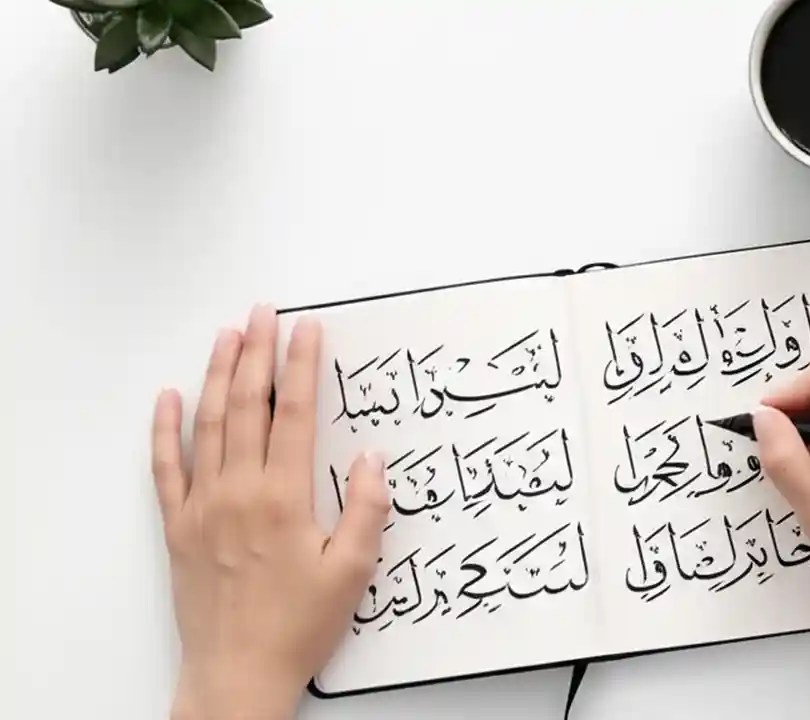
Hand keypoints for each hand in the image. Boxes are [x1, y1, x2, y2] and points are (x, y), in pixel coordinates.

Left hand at [150, 305, 390, 719]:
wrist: (238, 672)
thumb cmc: (298, 625)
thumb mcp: (352, 570)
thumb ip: (364, 509)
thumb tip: (370, 458)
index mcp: (283, 498)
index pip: (293, 414)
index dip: (301, 366)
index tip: (307, 330)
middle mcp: (238, 492)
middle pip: (247, 407)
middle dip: (257, 354)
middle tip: (265, 314)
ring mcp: (202, 506)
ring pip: (208, 425)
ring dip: (218, 375)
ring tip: (227, 336)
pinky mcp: (178, 526)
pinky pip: (166, 467)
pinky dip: (165, 429)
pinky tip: (169, 398)